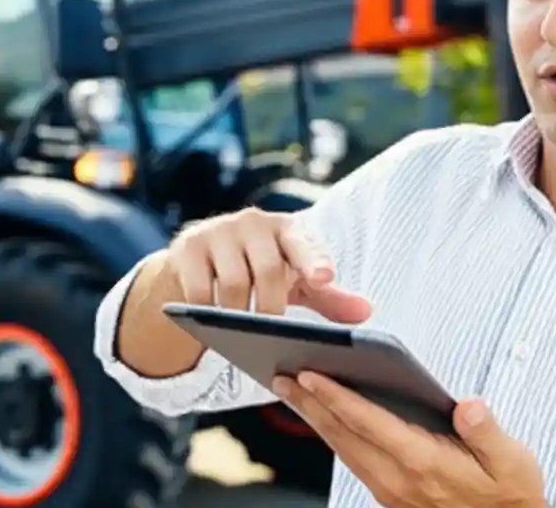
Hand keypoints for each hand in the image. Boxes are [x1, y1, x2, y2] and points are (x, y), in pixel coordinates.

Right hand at [163, 207, 372, 322]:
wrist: (200, 257)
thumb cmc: (260, 269)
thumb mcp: (295, 281)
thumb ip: (328, 297)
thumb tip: (366, 314)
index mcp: (288, 229)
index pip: (305, 243)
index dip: (314, 260)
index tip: (324, 278)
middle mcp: (254, 222)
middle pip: (268, 271)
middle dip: (271, 307)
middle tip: (270, 332)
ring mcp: (218, 231)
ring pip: (234, 283)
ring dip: (239, 314)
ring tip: (241, 330)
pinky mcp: (188, 246)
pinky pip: (201, 289)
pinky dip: (208, 310)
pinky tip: (210, 321)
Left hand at [274, 371, 545, 507]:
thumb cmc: (510, 497)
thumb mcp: (513, 463)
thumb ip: (488, 432)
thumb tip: (469, 405)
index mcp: (424, 463)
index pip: (369, 423)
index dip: (336, 397)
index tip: (309, 375)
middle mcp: (399, 479)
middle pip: (343, 435)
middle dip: (309, 403)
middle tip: (281, 376)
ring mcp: (391, 491)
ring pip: (343, 449)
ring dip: (315, 419)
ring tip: (293, 392)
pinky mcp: (391, 496)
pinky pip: (353, 460)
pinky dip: (334, 436)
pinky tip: (325, 420)